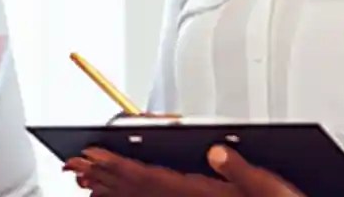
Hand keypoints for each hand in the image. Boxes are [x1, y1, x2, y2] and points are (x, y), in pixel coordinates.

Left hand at [64, 145, 303, 195]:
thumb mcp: (271, 190)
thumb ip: (242, 171)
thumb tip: (216, 150)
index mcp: (201, 195)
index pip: (148, 179)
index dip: (116, 166)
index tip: (90, 155)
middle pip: (136, 191)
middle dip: (103, 177)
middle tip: (72, 164)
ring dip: (110, 191)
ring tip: (84, 180)